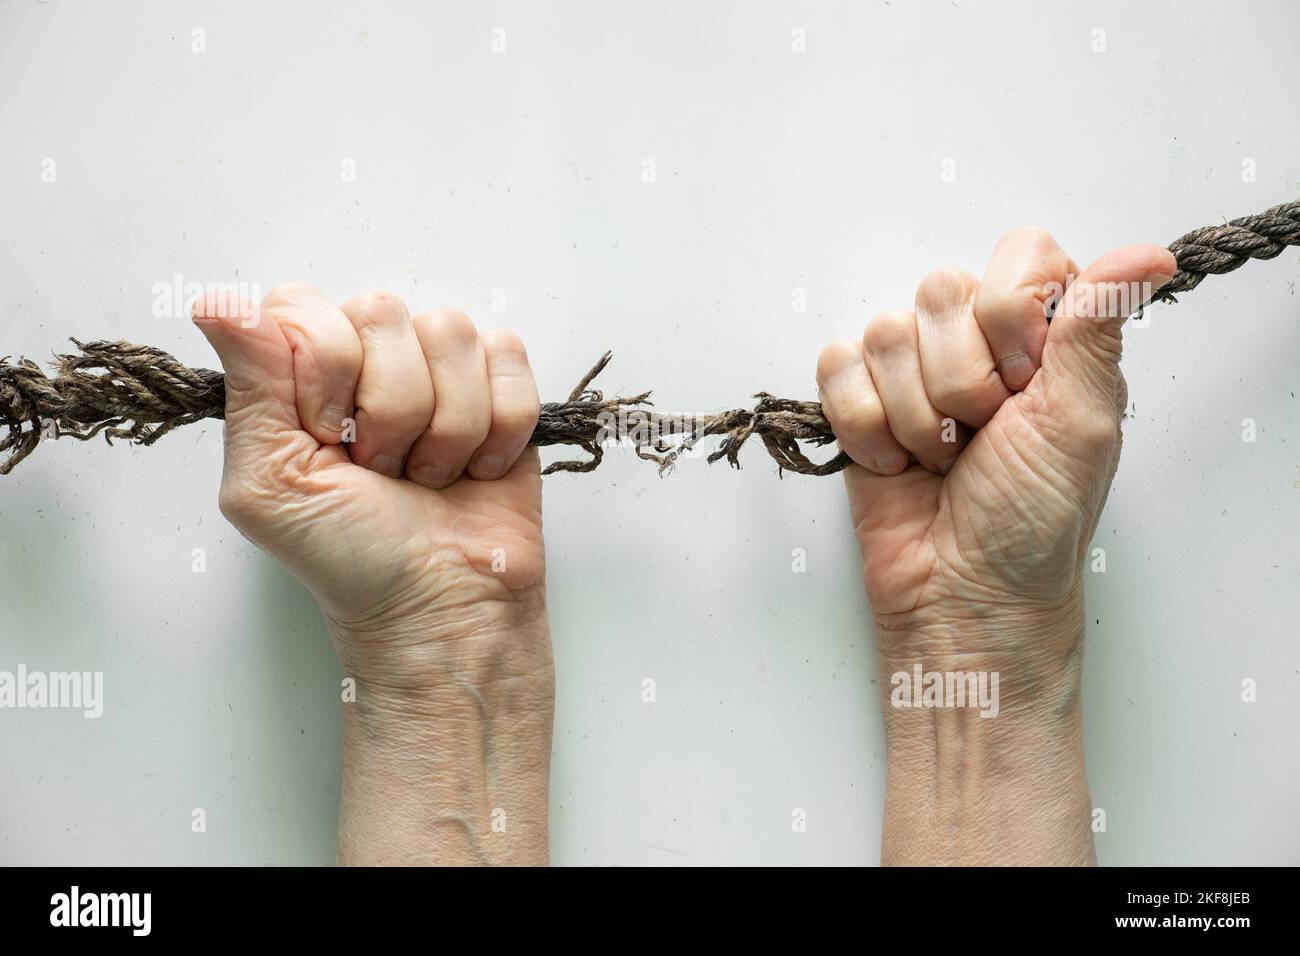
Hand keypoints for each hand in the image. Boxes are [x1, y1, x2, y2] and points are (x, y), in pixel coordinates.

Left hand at [194, 285, 552, 864]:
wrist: (445, 605)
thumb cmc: (353, 559)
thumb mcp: (270, 484)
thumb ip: (248, 384)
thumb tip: (216, 301)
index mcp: (299, 374)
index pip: (306, 305)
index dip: (325, 367)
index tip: (328, 436)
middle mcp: (368, 360)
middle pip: (383, 311)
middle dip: (389, 407)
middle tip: (381, 468)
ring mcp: (440, 370)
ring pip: (452, 332)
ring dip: (446, 426)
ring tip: (429, 475)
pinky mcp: (504, 388)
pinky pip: (509, 356)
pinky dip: (498, 426)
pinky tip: (477, 468)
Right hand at [816, 230, 1174, 863]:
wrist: (961, 595)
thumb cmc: (1032, 522)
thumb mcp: (1081, 422)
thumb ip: (1098, 326)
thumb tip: (1148, 256)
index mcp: (1045, 333)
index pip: (1018, 255)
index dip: (1011, 315)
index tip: (1024, 382)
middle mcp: (977, 341)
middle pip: (939, 290)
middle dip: (960, 380)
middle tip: (981, 435)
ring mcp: (912, 370)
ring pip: (884, 332)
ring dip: (913, 415)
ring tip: (940, 458)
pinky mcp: (858, 401)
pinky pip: (836, 367)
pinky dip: (865, 428)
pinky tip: (895, 463)